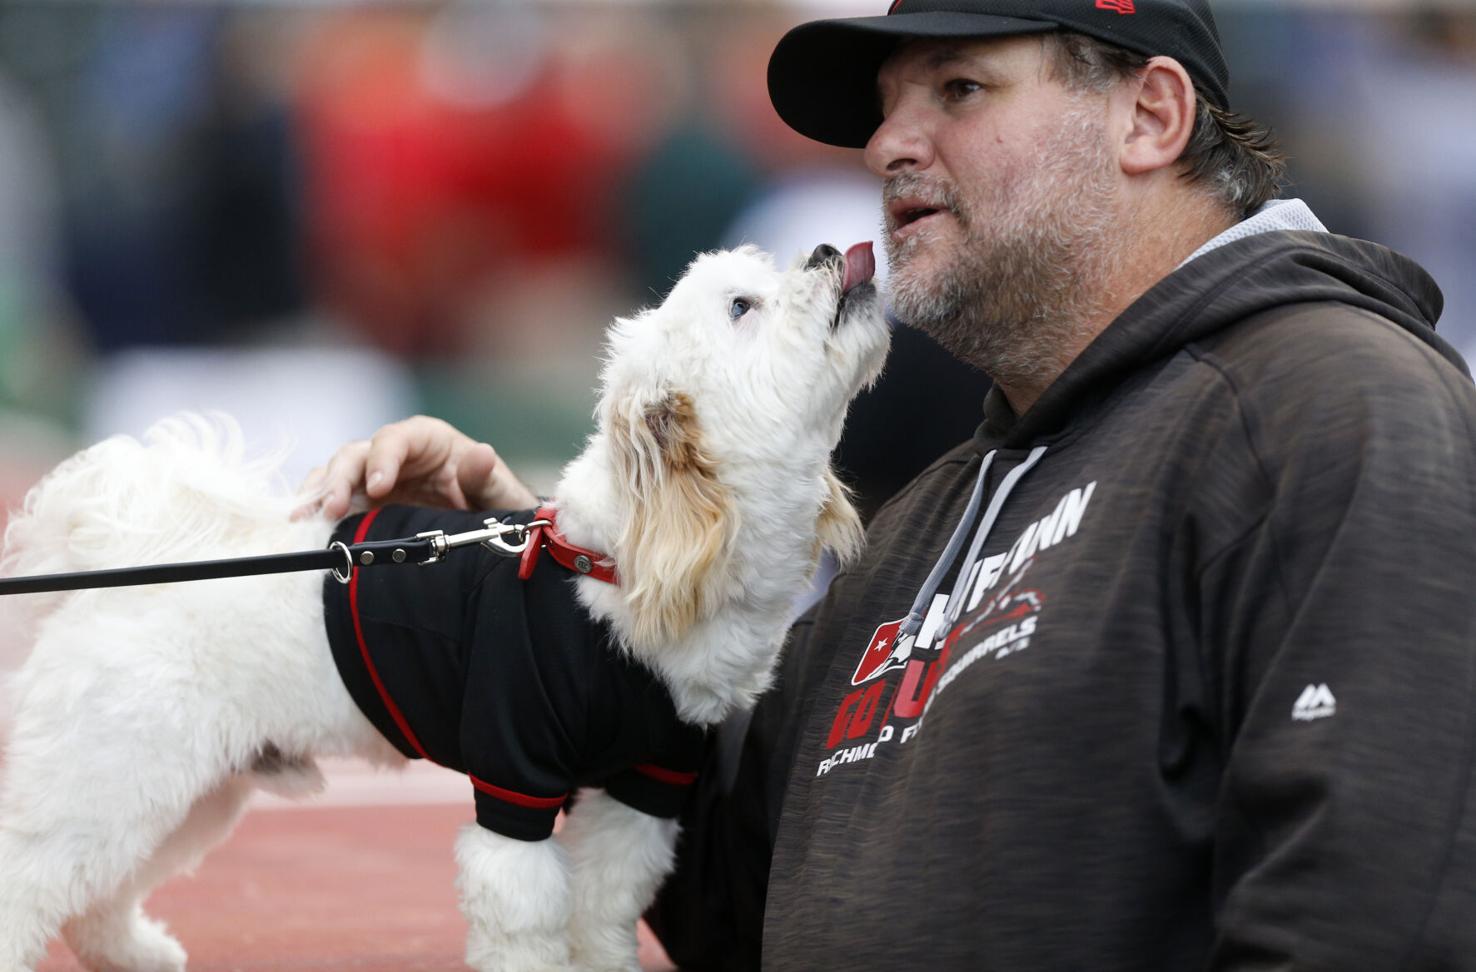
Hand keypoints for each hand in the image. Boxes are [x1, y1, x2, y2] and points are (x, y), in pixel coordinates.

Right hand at [296, 416, 538, 520]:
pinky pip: (331, 500)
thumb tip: (481, 454)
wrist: (484, 524)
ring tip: (304, 519)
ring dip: (318, 495)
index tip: (378, 487)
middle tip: (334, 510)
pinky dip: (315, 511)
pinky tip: (302, 528)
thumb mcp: (496, 489)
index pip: (395, 439)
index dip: (382, 459)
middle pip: (355, 455)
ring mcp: (371, 477)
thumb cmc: (491, 498)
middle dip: (341, 480)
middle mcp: (392, 453)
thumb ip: (485, 476)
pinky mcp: (361, 503)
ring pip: (335, 475)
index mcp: (426, 439)